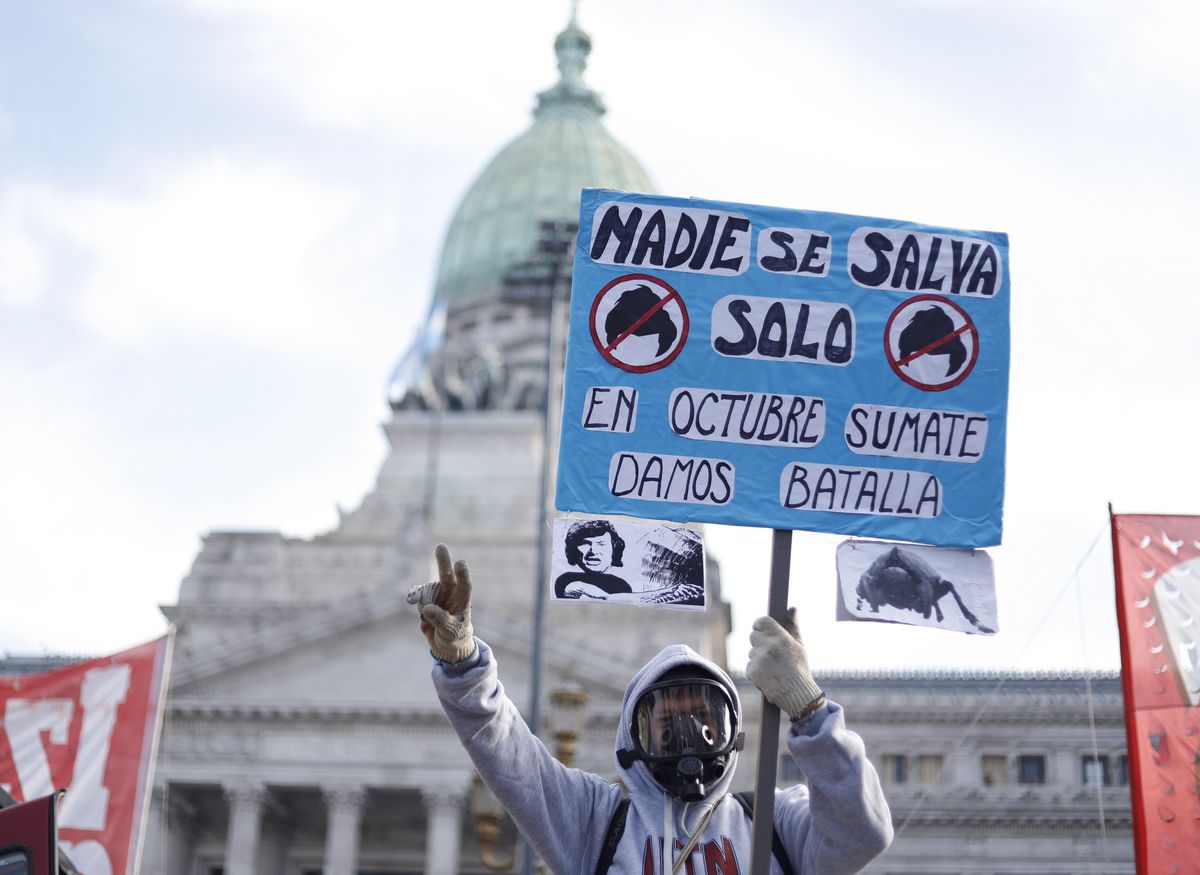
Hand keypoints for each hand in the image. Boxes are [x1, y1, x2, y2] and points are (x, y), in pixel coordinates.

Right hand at [406, 543, 474, 663]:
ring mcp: (437, 594)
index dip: (462, 575)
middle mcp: (450, 593)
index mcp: (462, 600)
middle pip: (446, 575)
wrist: (445, 642)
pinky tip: (411, 601)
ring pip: (427, 589)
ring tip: (424, 616)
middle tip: (440, 547)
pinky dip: (414, 597)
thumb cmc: (455, 635)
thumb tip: (426, 608)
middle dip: (443, 561)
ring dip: (422, 597)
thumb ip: (441, 620)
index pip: (464, 586)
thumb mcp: (451, 632)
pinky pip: (417, 595)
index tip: (460, 563)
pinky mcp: (425, 598)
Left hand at [746, 608, 823, 718]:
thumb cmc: (800, 668)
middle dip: (759, 643)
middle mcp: (768, 645)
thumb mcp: (799, 645)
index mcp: (780, 636)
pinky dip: (756, 671)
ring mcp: (758, 658)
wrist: (798, 695)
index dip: (760, 626)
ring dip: (758, 659)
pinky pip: (749, 665)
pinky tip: (768, 677)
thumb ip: (793, 625)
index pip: (761, 621)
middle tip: (770, 654)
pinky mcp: (752, 670)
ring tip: (773, 669)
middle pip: (753, 636)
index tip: (762, 631)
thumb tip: (792, 608)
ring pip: (752, 652)